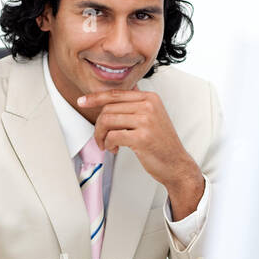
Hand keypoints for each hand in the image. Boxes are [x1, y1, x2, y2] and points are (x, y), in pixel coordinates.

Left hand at [77, 88, 204, 218]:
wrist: (176, 164)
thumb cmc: (161, 143)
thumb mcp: (152, 117)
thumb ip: (134, 105)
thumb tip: (110, 97)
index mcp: (150, 98)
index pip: (116, 94)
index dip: (95, 98)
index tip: (82, 102)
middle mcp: (149, 106)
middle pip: (108, 108)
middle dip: (99, 125)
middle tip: (101, 138)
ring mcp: (146, 121)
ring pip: (107, 121)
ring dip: (101, 136)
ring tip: (107, 145)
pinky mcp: (142, 137)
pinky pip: (112, 136)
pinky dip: (108, 145)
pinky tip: (115, 149)